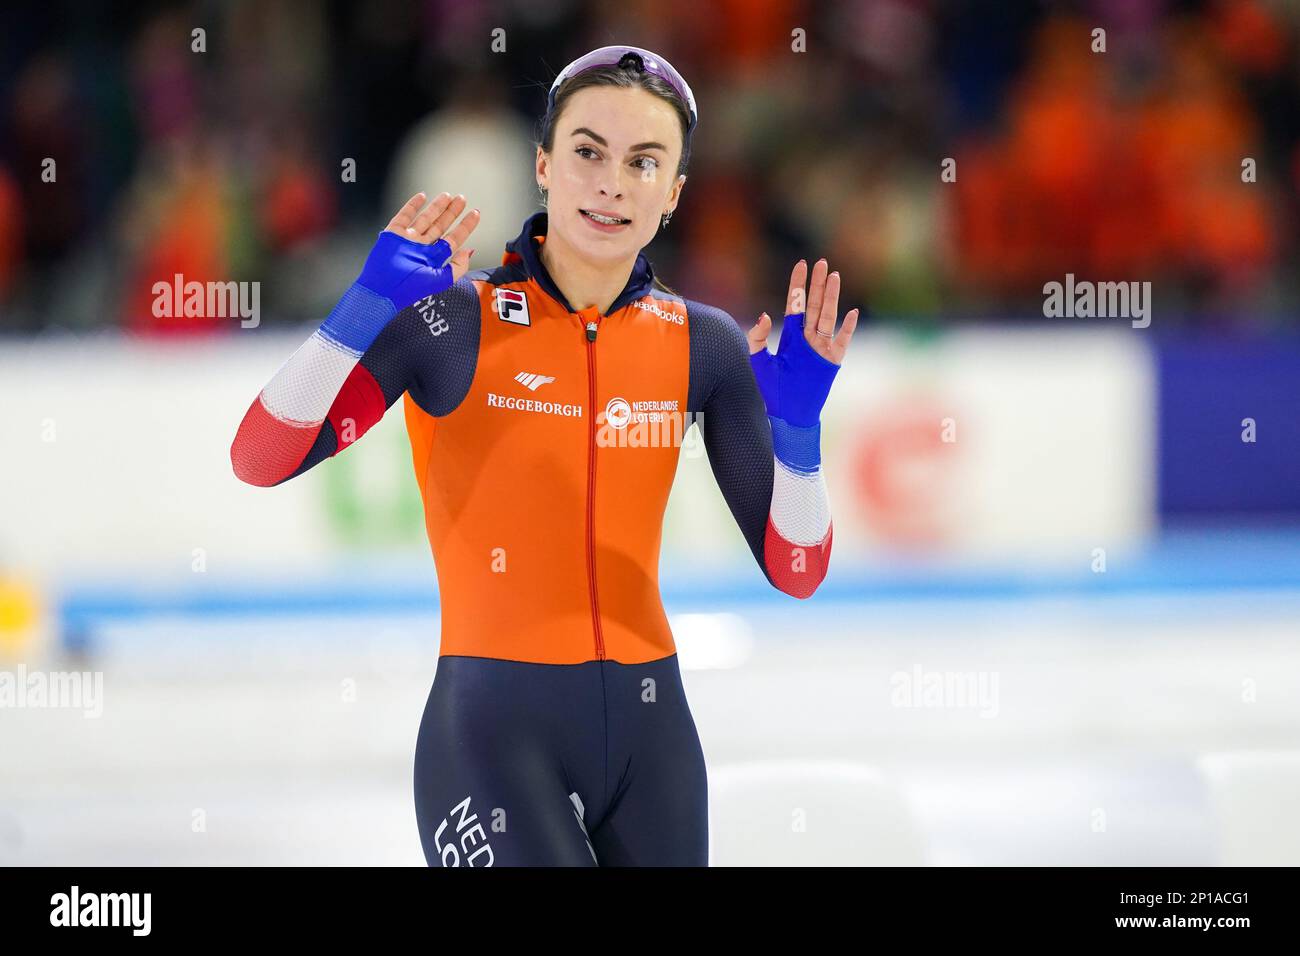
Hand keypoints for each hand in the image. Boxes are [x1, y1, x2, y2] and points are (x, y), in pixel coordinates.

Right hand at [384, 191, 481, 282]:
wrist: (384, 289)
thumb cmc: (410, 289)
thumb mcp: (442, 280)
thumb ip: (458, 266)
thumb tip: (469, 251)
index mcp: (434, 258)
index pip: (454, 238)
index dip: (465, 226)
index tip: (475, 214)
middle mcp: (422, 247)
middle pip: (441, 225)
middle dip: (452, 212)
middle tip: (462, 199)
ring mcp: (408, 239)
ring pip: (425, 218)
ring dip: (436, 206)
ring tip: (448, 196)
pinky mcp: (394, 233)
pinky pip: (405, 215)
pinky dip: (412, 205)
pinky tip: (422, 196)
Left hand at [747, 258, 859, 427]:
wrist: (789, 414)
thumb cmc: (773, 391)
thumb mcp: (759, 362)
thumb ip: (757, 338)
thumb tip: (764, 314)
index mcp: (791, 335)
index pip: (795, 303)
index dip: (798, 284)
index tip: (802, 265)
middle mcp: (807, 338)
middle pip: (814, 305)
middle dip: (818, 284)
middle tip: (822, 263)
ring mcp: (822, 348)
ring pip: (827, 316)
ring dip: (831, 297)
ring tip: (834, 276)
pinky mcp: (832, 361)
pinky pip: (842, 340)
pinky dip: (847, 327)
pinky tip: (852, 312)